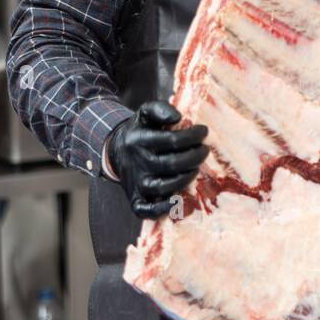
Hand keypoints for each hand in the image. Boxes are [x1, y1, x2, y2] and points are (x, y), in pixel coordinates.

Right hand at [107, 101, 207, 218]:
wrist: (115, 151)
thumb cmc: (140, 131)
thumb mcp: (145, 113)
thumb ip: (159, 109)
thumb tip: (177, 118)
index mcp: (139, 141)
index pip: (172, 140)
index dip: (193, 136)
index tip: (203, 131)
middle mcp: (137, 163)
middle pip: (172, 164)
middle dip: (195, 156)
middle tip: (204, 150)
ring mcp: (136, 183)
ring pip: (163, 187)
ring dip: (185, 178)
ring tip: (196, 168)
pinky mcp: (135, 199)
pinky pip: (146, 211)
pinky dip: (162, 209)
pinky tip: (177, 198)